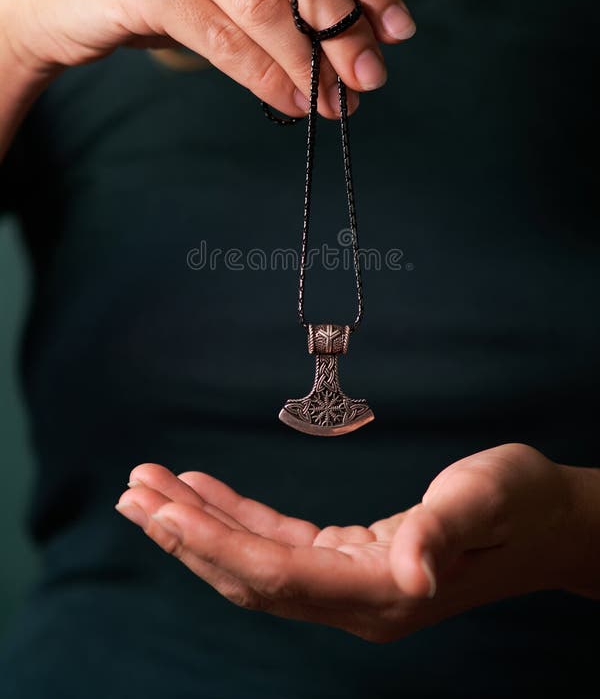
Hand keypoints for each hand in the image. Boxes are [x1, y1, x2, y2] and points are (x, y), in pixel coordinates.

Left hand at [115, 443, 578, 642]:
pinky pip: (279, 544)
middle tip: (132, 492)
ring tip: (150, 490)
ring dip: (200, 526)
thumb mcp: (485, 502)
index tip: (159, 506)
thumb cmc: (521, 503)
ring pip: (255, 562)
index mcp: (383, 593)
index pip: (274, 573)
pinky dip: (237, 517)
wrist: (549, 520)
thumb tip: (411, 572)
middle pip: (249, 575)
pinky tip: (207, 492)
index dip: (211, 541)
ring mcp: (351, 585)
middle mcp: (357, 601)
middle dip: (185, 535)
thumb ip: (443, 535)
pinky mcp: (352, 561)